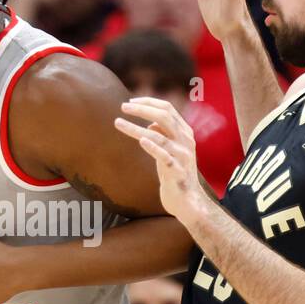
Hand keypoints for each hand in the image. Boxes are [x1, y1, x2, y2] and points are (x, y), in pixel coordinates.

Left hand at [114, 98, 208, 225]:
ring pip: (159, 136)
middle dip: (142, 109)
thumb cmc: (175, 174)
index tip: (130, 102)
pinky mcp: (177, 172)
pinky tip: (141, 140)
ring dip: (136, 128)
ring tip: (118, 122)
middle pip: (164, 116)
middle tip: (123, 107)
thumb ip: (163, 136)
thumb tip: (150, 125)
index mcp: (184, 132)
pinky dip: (153, 148)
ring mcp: (183, 156)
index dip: (148, 102)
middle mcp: (185, 140)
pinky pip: (164, 157)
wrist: (187, 201)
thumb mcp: (169, 152)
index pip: (167, 108)